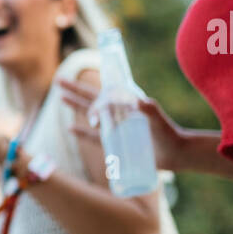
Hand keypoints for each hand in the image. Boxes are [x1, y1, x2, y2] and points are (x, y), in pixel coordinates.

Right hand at [58, 78, 187, 171]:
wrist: (174, 153)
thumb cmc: (168, 134)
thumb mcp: (158, 119)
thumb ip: (150, 110)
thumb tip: (139, 101)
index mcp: (125, 104)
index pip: (102, 95)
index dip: (92, 97)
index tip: (90, 110)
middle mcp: (117, 113)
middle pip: (90, 98)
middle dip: (74, 89)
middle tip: (58, 80)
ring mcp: (114, 127)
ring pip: (89, 115)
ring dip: (74, 106)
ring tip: (60, 98)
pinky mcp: (114, 142)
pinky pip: (93, 136)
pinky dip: (81, 132)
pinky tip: (70, 128)